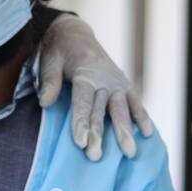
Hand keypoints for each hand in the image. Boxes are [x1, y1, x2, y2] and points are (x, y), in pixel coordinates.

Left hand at [38, 14, 153, 160]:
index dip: (81, 122)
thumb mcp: (50, 61)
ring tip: (129, 152)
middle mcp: (104, 79)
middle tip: (96, 156)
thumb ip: (49, 82)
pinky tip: (147, 133)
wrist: (75, 34)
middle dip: (100, 134)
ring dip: (126, 131)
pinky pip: (135, 102)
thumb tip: (44, 103)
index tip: (80, 143)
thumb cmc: (59, 51)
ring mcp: (117, 82)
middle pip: (102, 110)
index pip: (83, 101)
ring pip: (122, 109)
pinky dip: (142, 116)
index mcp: (85, 73)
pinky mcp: (124, 85)